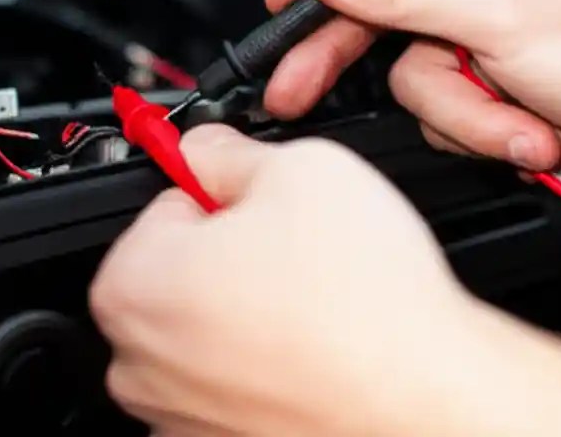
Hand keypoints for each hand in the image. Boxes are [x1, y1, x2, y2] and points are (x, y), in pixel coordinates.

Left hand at [90, 124, 487, 435]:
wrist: (427, 406)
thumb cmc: (366, 310)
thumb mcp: (301, 169)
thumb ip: (230, 152)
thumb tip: (207, 150)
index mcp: (132, 285)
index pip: (166, 206)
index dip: (227, 200)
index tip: (263, 211)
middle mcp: (138, 363)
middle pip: (178, 276)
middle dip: (232, 259)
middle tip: (299, 258)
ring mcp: (175, 417)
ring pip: (206, 337)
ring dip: (247, 319)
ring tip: (315, 311)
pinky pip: (231, 390)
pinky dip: (264, 374)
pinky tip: (313, 359)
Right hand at [264, 0, 560, 200]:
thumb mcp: (505, 14)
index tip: (282, 0)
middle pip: (377, 10)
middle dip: (361, 61)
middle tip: (297, 89)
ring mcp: (482, 33)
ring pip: (409, 77)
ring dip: (463, 112)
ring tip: (518, 116)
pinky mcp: (490, 84)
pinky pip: (441, 113)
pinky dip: (480, 131)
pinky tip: (528, 128)